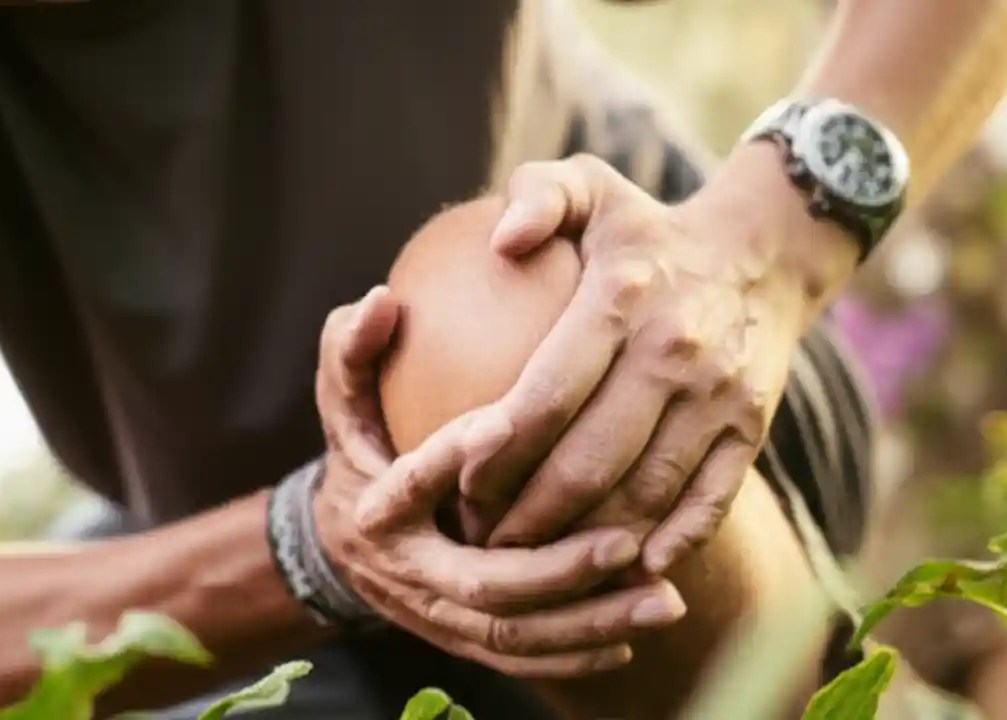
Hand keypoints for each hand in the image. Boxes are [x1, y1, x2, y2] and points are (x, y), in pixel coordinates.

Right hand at [311, 287, 684, 676]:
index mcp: (376, 505)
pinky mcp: (459, 637)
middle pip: (485, 583)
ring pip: (515, 631)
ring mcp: (434, 613)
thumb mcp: (345, 396)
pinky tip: (635, 635)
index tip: (511, 424)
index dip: (457, 457)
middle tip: (626, 543)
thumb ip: (354, 350)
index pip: (416, 481)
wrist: (344, 542)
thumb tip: (379, 300)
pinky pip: (520, 656)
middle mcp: (405, 569)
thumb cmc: (361, 448)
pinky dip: (576, 651)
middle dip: (559, 570)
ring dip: (590, 620)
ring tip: (663, 601)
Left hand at [460, 148, 834, 570]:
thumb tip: (499, 242)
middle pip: (587, 462)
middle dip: (524, 515)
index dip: (493, 452)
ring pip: (643, 496)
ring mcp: (720, 398)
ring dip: (582, 541)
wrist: (765, 251)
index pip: (543, 395)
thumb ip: (537, 196)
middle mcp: (674, 352)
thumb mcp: (589, 183)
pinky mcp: (750, 430)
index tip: (454, 481)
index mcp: (623, 297)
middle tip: (479, 537)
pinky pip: (708, 504)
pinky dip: (666, 545)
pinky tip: (620, 568)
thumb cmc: (646, 228)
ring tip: (528, 560)